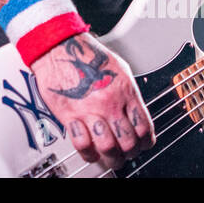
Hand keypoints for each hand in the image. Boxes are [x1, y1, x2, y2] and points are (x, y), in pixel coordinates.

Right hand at [29, 33, 153, 170]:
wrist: (58, 46)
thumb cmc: (85, 54)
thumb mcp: (119, 68)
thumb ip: (129, 93)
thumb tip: (136, 111)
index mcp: (125, 91)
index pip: (144, 128)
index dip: (145, 142)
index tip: (141, 145)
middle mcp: (109, 103)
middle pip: (128, 143)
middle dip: (128, 153)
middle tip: (124, 153)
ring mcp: (90, 111)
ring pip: (108, 147)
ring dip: (109, 156)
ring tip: (108, 155)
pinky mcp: (70, 115)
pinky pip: (82, 145)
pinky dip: (87, 152)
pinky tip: (89, 149)